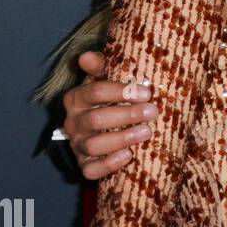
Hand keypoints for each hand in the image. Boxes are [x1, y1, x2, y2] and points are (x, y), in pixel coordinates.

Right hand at [61, 51, 158, 179]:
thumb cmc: (109, 100)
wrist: (101, 128)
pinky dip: (108, 165)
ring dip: (122, 139)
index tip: (146, 92)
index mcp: (76, 98)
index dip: (120, 91)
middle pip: (96, 119)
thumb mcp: (105, 80)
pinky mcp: (84, 164)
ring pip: (93, 145)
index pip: (94, 92)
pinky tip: (128, 156)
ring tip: (146, 132)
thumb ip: (100, 67)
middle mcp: (73, 122)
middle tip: (152, 112)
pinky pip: (90, 170)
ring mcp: (77, 145)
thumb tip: (87, 56)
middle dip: (126, 115)